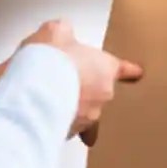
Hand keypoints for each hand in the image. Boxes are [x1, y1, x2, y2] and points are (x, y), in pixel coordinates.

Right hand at [21, 19, 142, 143]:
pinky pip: (64, 126)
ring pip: (81, 111)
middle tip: (62, 77)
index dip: (128, 70)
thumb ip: (64, 32)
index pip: (123, 69)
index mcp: (105, 69)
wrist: (31, 94)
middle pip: (98, 91)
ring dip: (68, 105)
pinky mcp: (67, 135)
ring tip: (46, 95)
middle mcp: (101, 97)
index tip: (135, 73)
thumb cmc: (48, 62)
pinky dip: (54, 120)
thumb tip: (61, 34)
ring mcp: (86, 119)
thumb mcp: (55, 32)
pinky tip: (38, 111)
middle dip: (83, 86)